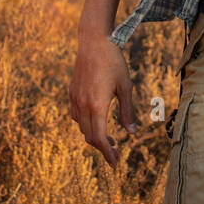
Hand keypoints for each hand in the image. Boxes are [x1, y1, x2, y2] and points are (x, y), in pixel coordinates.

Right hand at [69, 28, 138, 168]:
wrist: (94, 41)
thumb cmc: (113, 62)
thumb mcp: (126, 87)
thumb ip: (128, 112)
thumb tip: (132, 133)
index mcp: (96, 106)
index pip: (99, 139)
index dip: (106, 153)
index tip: (114, 162)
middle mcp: (82, 105)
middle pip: (89, 136)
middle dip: (102, 147)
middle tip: (115, 151)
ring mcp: (75, 98)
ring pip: (81, 127)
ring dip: (93, 135)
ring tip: (109, 137)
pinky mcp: (72, 91)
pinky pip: (76, 115)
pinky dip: (86, 123)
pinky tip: (96, 119)